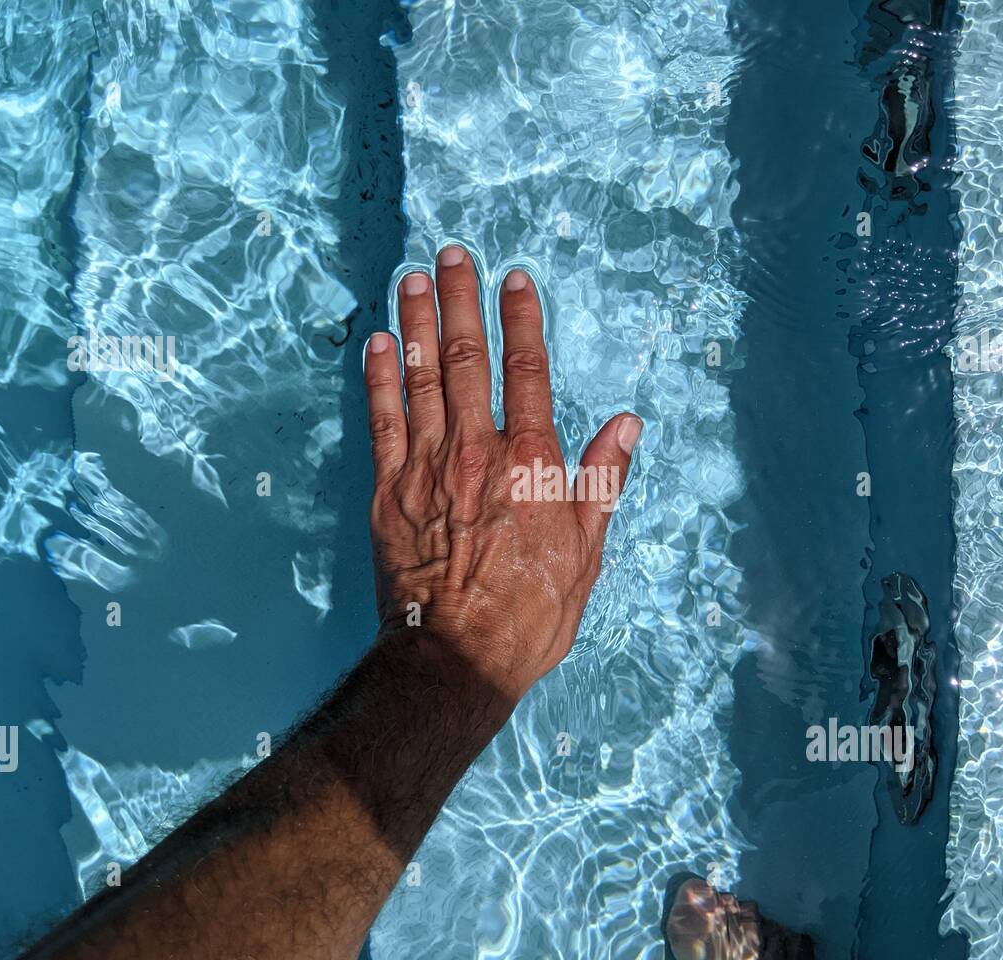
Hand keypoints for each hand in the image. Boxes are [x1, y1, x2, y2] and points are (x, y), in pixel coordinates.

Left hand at [363, 245, 640, 713]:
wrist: (455, 659)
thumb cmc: (529, 612)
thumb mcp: (587, 553)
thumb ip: (602, 480)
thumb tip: (626, 425)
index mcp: (531, 463)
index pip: (525, 371)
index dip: (519, 319)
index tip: (513, 279)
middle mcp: (476, 453)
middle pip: (465, 360)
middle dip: (458, 302)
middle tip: (451, 255)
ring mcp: (426, 469)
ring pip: (419, 378)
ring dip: (414, 323)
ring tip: (411, 278)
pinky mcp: (388, 494)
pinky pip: (382, 421)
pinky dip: (378, 379)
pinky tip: (376, 343)